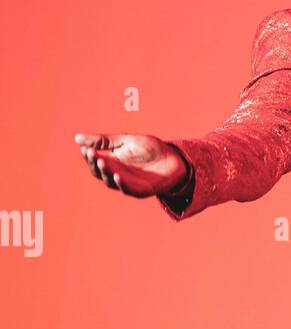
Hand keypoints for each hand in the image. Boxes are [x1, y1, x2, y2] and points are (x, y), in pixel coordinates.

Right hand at [74, 132, 188, 197]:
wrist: (174, 158)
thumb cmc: (150, 149)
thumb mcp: (125, 140)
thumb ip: (104, 141)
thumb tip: (77, 138)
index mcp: (112, 162)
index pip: (95, 161)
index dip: (89, 156)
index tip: (85, 148)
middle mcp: (117, 174)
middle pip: (100, 173)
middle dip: (94, 163)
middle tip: (91, 153)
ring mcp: (128, 184)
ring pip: (111, 182)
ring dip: (105, 172)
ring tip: (102, 161)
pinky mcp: (140, 190)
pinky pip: (128, 189)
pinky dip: (121, 183)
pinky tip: (116, 175)